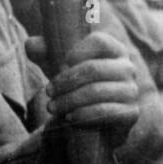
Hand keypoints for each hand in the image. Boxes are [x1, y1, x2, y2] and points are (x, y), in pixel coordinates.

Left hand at [43, 31, 139, 148]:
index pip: (99, 41)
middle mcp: (127, 67)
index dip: (75, 53)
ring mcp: (131, 91)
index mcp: (114, 49)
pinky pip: (107, 112)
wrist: (91, 122)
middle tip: (48, 92)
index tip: (58, 66)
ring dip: (70, 100)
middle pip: (94, 69)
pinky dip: (84, 114)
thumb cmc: (75, 87)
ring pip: (97, 91)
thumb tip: (31, 45)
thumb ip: (45, 53)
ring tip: (52, 107)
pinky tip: (69, 118)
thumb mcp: (58, 67)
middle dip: (66, 82)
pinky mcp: (131, 113)